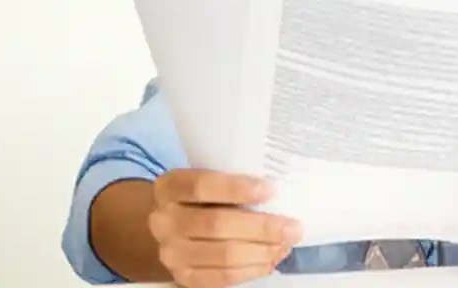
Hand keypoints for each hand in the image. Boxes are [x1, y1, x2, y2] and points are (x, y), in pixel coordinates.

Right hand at [149, 170, 300, 287]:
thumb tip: (276, 193)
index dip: (237, 188)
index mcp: (170, 187)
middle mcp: (164, 220)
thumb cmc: (198, 199)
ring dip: (262, 251)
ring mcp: (172, 252)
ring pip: (223, 255)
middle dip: (261, 227)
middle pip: (217, 224)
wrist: (169, 228)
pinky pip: (223, 277)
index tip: (271, 190)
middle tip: (292, 226)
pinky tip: (269, 261)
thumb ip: (229, 183)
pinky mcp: (184, 277)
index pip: (202, 186)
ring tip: (285, 244)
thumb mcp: (203, 181)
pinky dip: (251, 270)